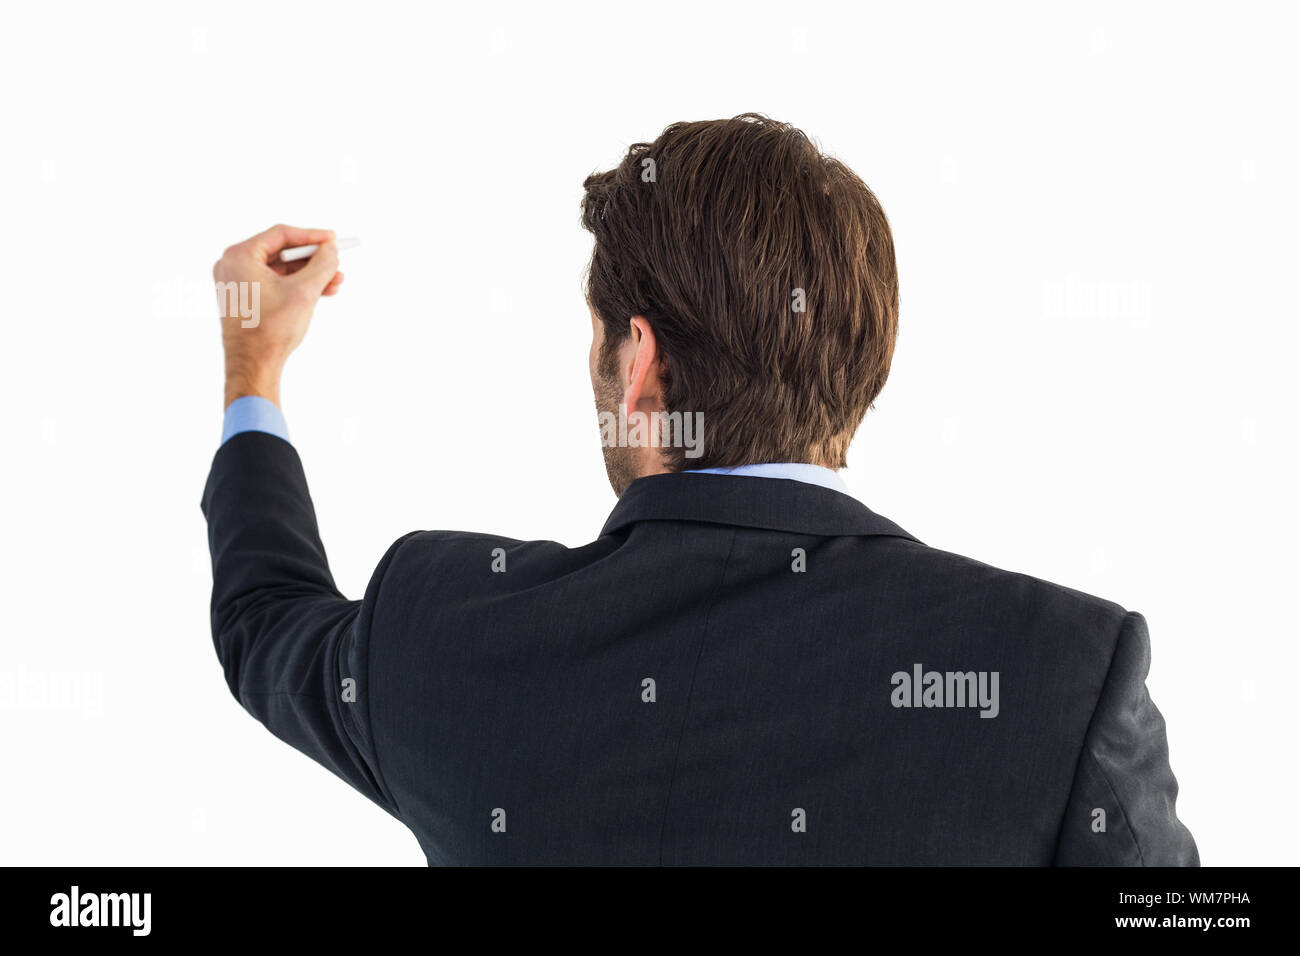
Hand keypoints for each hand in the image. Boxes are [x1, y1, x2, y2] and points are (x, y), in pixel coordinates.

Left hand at [213, 224, 343, 407]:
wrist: (254, 365)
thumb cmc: (270, 330)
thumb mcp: (304, 292)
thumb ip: (321, 265)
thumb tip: (331, 250)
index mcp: (239, 256)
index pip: (281, 235)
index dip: (311, 236)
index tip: (333, 240)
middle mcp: (233, 266)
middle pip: (282, 253)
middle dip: (313, 260)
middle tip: (336, 263)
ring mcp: (238, 283)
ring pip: (281, 270)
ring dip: (309, 275)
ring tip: (335, 282)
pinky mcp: (246, 299)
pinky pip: (275, 284)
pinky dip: (297, 287)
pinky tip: (321, 292)